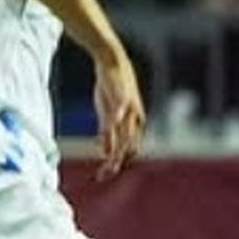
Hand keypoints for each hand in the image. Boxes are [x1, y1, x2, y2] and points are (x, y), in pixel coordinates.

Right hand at [92, 51, 143, 180]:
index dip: (118, 162)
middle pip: (127, 147)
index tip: (105, 173)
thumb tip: (104, 151)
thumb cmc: (111, 88)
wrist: (113, 63)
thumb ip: (107, 132)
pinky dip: (116, 123)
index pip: (130, 149)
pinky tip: (111, 130)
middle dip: (115, 163)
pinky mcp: (122, 99)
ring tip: (108, 164)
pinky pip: (119, 114)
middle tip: (104, 175)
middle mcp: (134, 119)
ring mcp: (129, 110)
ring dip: (115, 152)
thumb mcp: (108, 113)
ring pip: (124, 136)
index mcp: (134, 123)